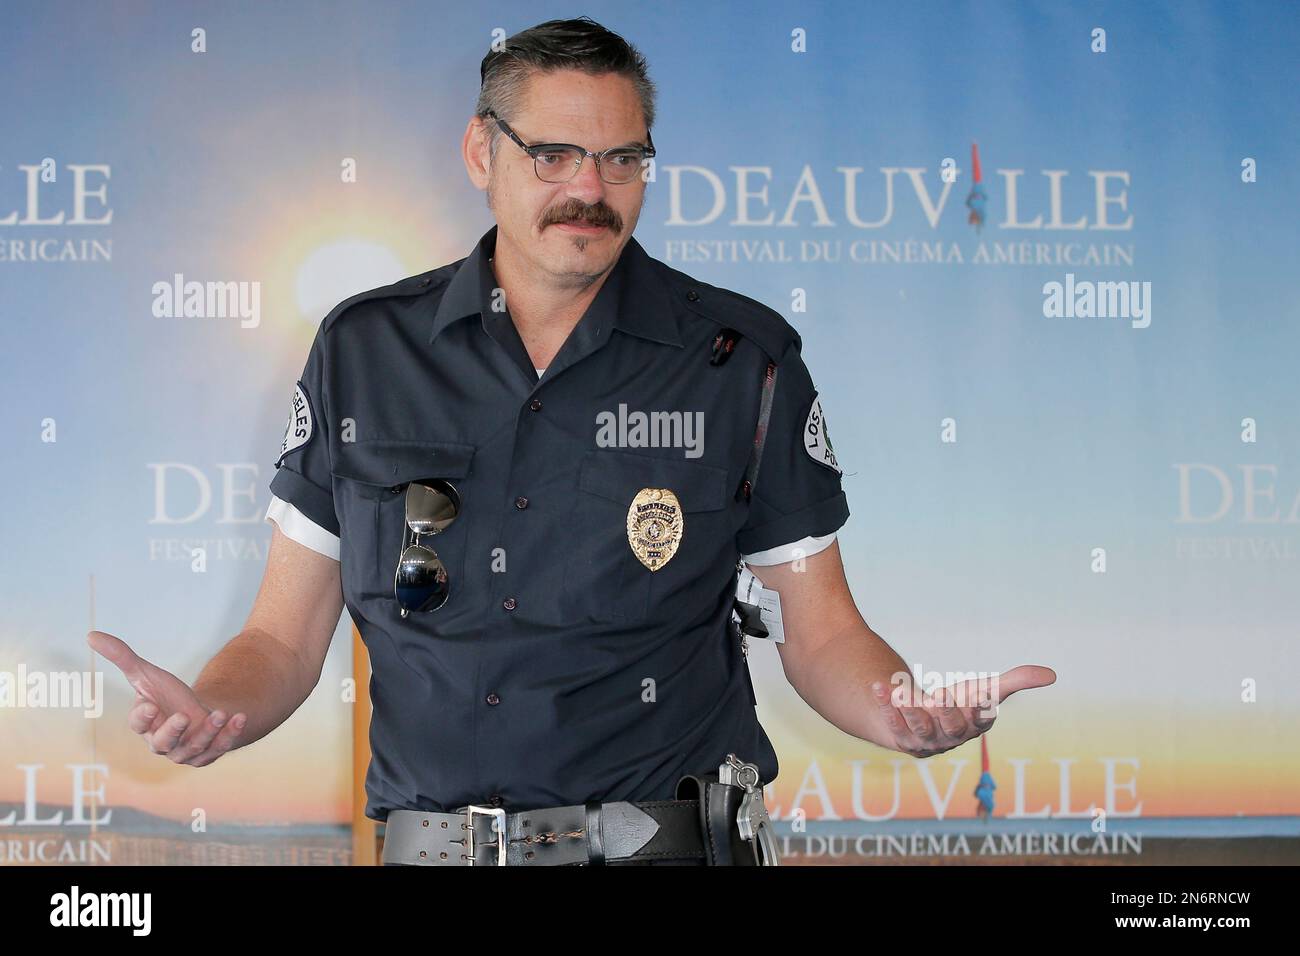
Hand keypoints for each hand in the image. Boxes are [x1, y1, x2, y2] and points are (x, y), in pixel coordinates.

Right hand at [87, 630, 247, 766]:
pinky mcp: (209, 754)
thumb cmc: (168, 695)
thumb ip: (121, 657)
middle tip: (183, 716)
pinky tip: (239, 717)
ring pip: (194, 747)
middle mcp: (162, 744)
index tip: (149, 704)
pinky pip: (219, 748)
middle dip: (173, 731)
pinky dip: (230, 734)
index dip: (142, 717)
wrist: (199, 712)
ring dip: (208, 731)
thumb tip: (90, 635)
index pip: (138, 724)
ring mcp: (186, 751)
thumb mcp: (147, 674)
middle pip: (163, 744)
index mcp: (144, 726)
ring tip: (220, 713)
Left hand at [869, 664, 1056, 757]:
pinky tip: (878, 686)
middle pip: (951, 728)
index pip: (980, 722)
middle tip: (940, 694)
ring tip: (899, 691)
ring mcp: (924, 741)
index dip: (980, 711)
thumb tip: (1052, 675)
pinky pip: (892, 724)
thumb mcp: (984, 690)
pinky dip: (884, 705)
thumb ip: (1015, 682)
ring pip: (918, 729)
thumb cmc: (959, 703)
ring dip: (909, 711)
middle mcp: (950, 738)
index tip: (980, 698)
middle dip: (946, 712)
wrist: (922, 718)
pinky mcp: (900, 738)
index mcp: (974, 727)